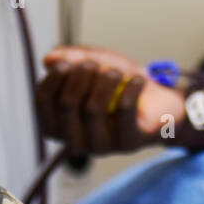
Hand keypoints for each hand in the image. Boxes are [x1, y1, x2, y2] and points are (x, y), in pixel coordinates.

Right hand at [36, 46, 184, 153]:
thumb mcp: (95, 61)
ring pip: (93, 109)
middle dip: (80, 75)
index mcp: (58, 124)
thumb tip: (48, 60)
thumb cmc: (120, 81)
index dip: (54, 76)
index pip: (42, 101)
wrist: (160, 98)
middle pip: (66, 104)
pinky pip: (124, 110)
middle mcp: (75, 140)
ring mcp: (102, 145)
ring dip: (106, 80)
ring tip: (118, 72)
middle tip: (94, 64)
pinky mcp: (128, 143)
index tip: (68, 62)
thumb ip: (71, 58)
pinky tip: (138, 80)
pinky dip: (130, 87)